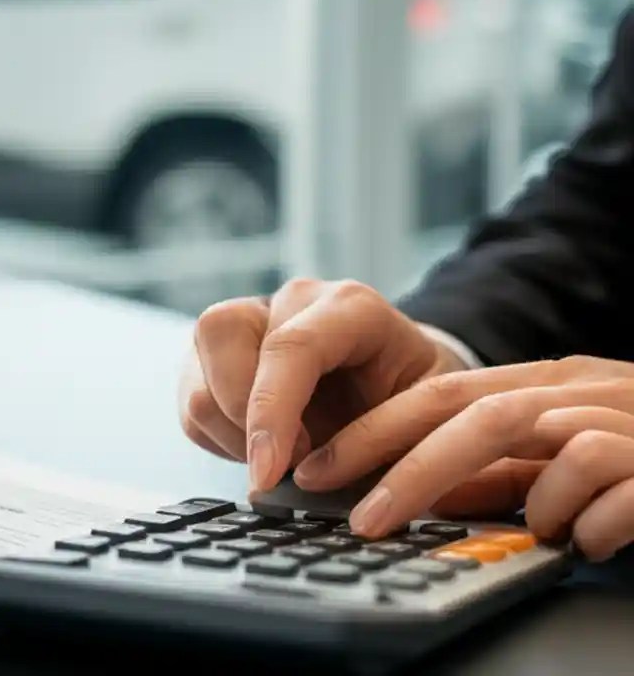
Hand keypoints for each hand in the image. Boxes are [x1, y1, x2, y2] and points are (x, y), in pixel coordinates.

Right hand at [178, 278, 470, 489]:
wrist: (406, 389)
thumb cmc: (419, 404)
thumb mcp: (427, 419)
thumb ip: (384, 442)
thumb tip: (319, 485)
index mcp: (350, 307)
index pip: (290, 346)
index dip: (271, 411)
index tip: (269, 474)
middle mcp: (291, 302)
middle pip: (222, 333)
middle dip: (239, 417)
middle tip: (278, 470)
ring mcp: (250, 323)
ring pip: (197, 373)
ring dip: (229, 435)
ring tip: (278, 465)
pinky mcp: (219, 357)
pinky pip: (195, 404)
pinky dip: (220, 441)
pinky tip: (262, 452)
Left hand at [299, 355, 633, 559]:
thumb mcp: (565, 452)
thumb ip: (503, 465)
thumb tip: (425, 492)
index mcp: (549, 381)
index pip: (442, 393)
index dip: (375, 430)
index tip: (320, 467)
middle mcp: (585, 390)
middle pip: (477, 412)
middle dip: (402, 463)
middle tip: (357, 515)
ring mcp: (632, 421)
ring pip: (541, 439)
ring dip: (486, 490)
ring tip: (459, 530)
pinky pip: (612, 485)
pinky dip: (579, 518)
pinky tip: (576, 541)